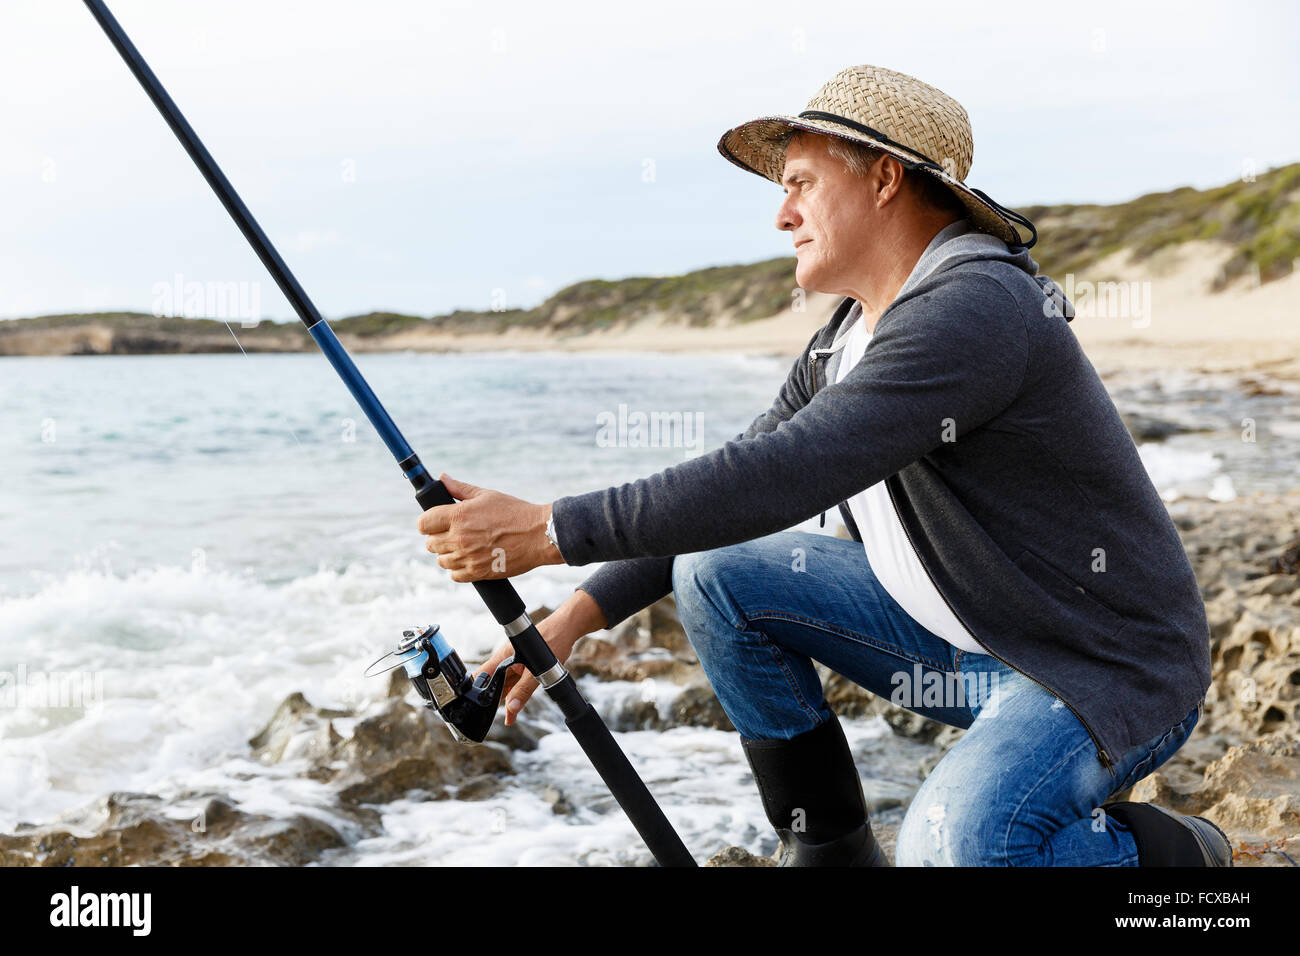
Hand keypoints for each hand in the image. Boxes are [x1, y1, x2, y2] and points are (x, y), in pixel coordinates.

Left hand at [417, 474, 564, 582]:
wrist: (539, 535)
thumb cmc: (515, 512)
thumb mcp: (487, 495)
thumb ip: (460, 488)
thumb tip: (442, 478)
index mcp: (459, 515)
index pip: (423, 524)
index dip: (427, 523)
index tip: (434, 523)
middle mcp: (459, 538)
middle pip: (430, 544)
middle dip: (438, 538)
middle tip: (453, 534)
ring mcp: (468, 557)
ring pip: (441, 560)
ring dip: (448, 554)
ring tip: (463, 547)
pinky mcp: (478, 572)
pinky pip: (454, 575)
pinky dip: (458, 569)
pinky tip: (469, 559)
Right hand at [474, 615, 579, 725]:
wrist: (566, 630)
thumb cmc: (552, 640)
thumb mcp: (538, 671)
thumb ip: (524, 690)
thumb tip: (512, 707)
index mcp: (503, 657)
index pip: (482, 676)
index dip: (477, 692)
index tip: (479, 708)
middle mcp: (505, 659)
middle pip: (493, 684)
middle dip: (493, 701)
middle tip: (492, 719)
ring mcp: (513, 663)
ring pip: (505, 685)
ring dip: (506, 700)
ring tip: (509, 717)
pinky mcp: (523, 666)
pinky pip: (515, 684)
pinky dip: (516, 695)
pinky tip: (515, 710)